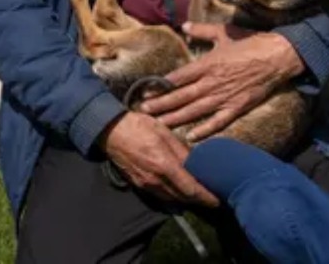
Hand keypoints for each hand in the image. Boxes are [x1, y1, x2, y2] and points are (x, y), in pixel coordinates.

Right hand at [98, 112, 219, 207]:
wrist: (111, 132)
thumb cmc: (139, 126)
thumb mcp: (164, 132)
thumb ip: (181, 150)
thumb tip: (196, 162)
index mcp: (164, 165)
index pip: (190, 189)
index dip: (205, 197)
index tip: (217, 200)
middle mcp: (155, 180)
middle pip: (182, 198)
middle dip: (198, 200)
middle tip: (212, 198)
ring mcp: (146, 185)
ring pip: (171, 199)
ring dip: (186, 199)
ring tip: (198, 195)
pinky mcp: (139, 185)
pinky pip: (160, 196)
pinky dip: (173, 196)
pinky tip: (179, 191)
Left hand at [137, 24, 304, 141]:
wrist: (277, 56)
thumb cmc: (250, 42)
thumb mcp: (224, 32)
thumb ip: (202, 30)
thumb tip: (185, 26)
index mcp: (207, 64)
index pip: (178, 77)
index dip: (161, 86)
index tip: (146, 92)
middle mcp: (212, 82)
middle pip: (181, 96)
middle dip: (161, 105)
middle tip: (143, 113)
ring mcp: (224, 97)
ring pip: (194, 111)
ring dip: (175, 118)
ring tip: (159, 124)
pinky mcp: (237, 107)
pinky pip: (218, 121)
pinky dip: (204, 130)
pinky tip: (191, 136)